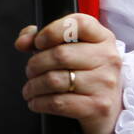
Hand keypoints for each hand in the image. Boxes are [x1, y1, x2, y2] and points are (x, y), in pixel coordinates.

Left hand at [14, 13, 123, 133]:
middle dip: (35, 64)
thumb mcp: (71, 50)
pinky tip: (35, 102)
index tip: (38, 42)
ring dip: (33, 86)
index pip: (79, 23)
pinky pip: (57, 103)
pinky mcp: (98, 107)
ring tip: (30, 88)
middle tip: (30, 71)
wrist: (110, 110)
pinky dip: (38, 102)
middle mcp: (108, 58)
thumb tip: (22, 42)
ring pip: (54, 80)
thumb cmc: (85, 75)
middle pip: (59, 55)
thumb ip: (42, 38)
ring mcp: (105, 83)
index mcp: (103, 38)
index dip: (52, 30)